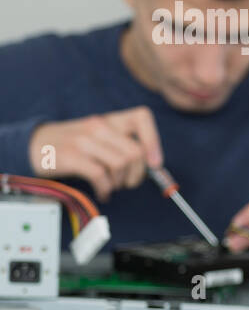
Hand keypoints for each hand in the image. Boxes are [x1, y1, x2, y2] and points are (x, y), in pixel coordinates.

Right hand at [27, 106, 162, 201]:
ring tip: (113, 186)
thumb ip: (122, 144)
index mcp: (108, 120)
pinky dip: (106, 189)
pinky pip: (100, 175)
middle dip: (138, 174)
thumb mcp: (98, 136)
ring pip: (121, 164)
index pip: (141, 117)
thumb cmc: (71, 144)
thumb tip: (151, 165)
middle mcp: (98, 126)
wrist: (32, 145)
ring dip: (121, 182)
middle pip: (135, 151)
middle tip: (129, 182)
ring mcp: (83, 140)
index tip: (154, 163)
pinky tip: (103, 192)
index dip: (153, 141)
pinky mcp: (71, 156)